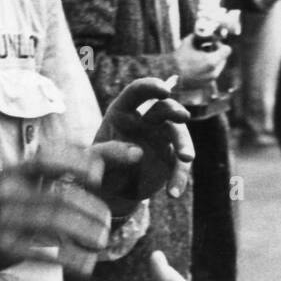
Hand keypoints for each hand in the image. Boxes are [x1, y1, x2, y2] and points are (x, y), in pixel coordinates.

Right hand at [0, 151, 111, 280]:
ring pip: (56, 222)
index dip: (82, 161)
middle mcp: (10, 190)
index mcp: (16, 172)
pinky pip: (44, 253)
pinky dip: (70, 260)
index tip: (104, 172)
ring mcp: (6, 219)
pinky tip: (86, 266)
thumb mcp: (16, 185)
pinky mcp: (4, 246)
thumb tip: (98, 162)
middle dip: (92, 210)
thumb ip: (49, 176)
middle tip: (107, 223)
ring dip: (86, 233)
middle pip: (61, 196)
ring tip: (102, 242)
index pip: (52, 158)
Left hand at [93, 77, 194, 213]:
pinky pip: (179, 165)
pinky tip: (173, 193)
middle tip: (183, 116)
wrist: (109, 190)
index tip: (164, 91)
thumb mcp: (94, 161)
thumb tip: (137, 152)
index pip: (138, 92)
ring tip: (186, 159)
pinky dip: (179, 177)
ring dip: (184, 144)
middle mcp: (146, 120)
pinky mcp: (170, 158)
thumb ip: (108, 152)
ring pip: (178, 134)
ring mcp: (160, 138)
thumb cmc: (98, 168)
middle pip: (165, 109)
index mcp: (123, 111)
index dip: (151, 87)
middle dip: (175, 110)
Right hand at [173, 37, 231, 90]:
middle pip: (223, 59)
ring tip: (200, 57)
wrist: (169, 76)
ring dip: (212, 61)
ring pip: (218, 67)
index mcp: (212, 61)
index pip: (227, 50)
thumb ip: (199, 36)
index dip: (220, 44)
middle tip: (206, 49)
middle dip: (217, 53)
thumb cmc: (178, 58)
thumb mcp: (189, 41)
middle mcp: (214, 72)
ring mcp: (210, 80)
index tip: (212, 43)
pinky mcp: (205, 85)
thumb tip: (204, 33)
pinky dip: (207, 69)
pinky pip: (211, 74)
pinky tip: (197, 66)